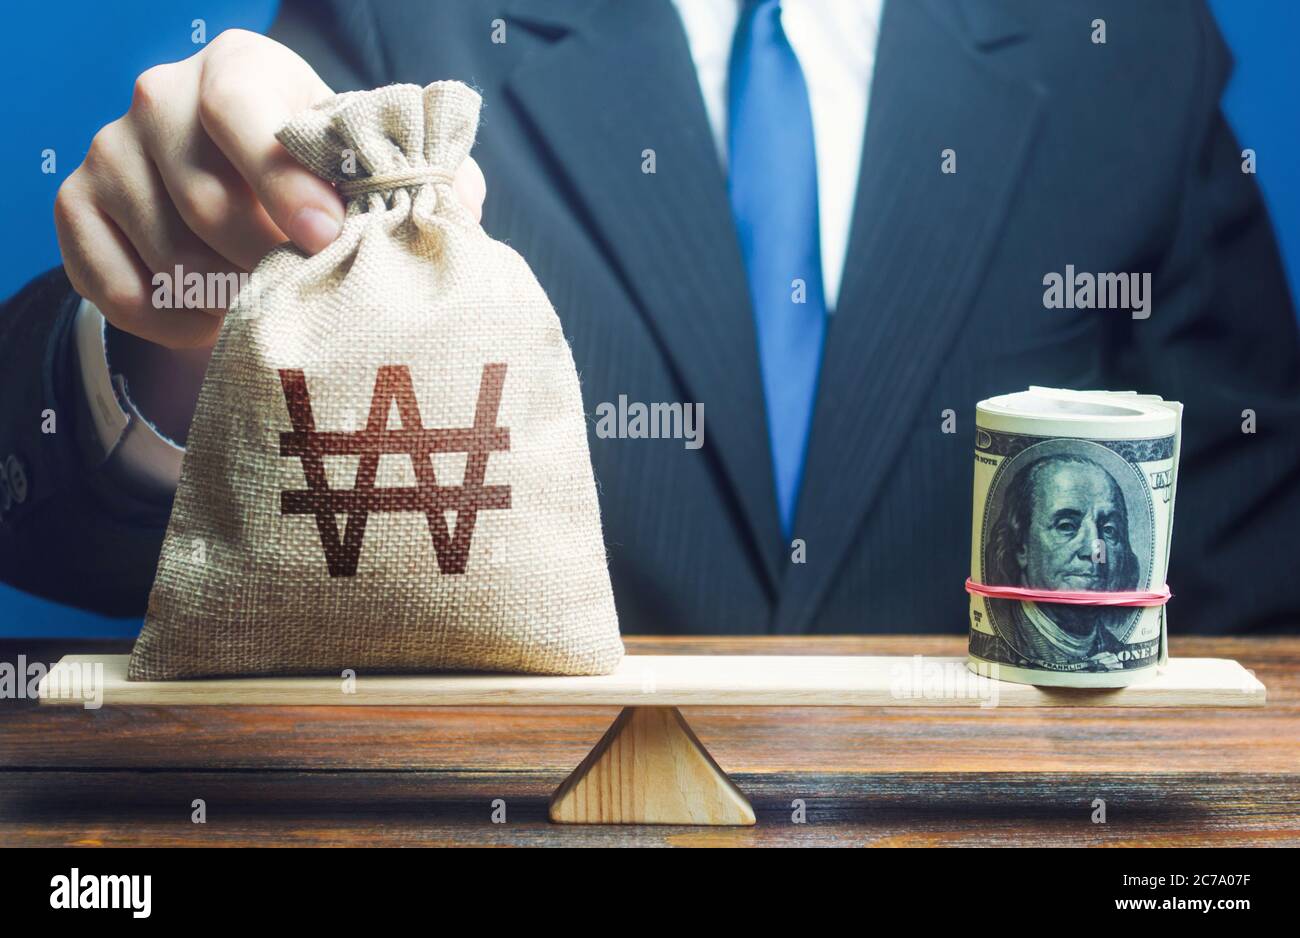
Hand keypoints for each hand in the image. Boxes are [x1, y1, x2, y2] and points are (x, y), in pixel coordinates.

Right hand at [53, 30, 484, 441]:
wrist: (243, 209)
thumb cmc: (321, 185)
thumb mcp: (370, 172)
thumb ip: (424, 180)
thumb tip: (460, 203)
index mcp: (240, 69)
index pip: (242, 108)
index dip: (283, 179)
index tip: (326, 238)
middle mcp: (162, 96)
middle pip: (201, 192)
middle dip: (264, 259)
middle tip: (306, 294)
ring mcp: (110, 151)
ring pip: (164, 249)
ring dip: (226, 297)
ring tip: (271, 310)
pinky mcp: (76, 209)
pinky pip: (115, 286)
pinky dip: (171, 321)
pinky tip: (214, 325)